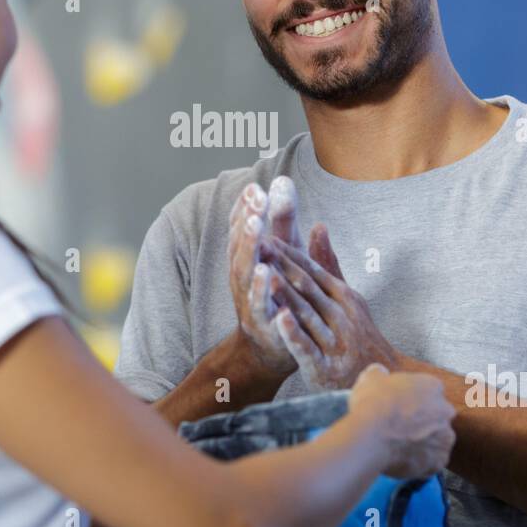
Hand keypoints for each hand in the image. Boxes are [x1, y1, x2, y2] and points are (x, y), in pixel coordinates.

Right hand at [226, 178, 300, 372]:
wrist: (275, 346)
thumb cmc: (281, 293)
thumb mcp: (285, 253)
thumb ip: (283, 219)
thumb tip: (283, 180)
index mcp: (247, 258)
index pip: (241, 229)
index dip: (245, 208)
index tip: (254, 187)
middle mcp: (242, 276)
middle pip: (241, 245)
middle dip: (247, 220)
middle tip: (255, 198)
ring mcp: (248, 299)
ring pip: (245, 271)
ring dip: (249, 247)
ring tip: (257, 225)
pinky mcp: (262, 322)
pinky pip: (259, 303)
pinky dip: (260, 287)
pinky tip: (266, 271)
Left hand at [259, 234, 401, 390]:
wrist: (384, 378)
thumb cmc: (358, 334)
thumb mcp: (347, 296)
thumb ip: (329, 264)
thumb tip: (319, 226)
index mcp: (342, 296)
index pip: (312, 270)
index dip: (288, 253)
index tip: (265, 235)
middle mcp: (340, 314)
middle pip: (307, 287)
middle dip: (282, 266)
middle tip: (260, 245)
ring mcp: (334, 341)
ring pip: (307, 314)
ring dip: (287, 294)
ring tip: (266, 275)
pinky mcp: (326, 367)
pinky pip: (309, 348)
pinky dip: (294, 333)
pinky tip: (280, 319)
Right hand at [349, 363, 455, 478]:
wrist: (371, 435)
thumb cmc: (373, 404)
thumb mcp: (371, 378)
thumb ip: (380, 374)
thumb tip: (379, 373)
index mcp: (433, 386)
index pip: (429, 391)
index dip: (413, 400)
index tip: (400, 407)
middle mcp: (445, 411)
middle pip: (437, 416)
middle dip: (423, 421)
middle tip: (401, 427)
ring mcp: (444, 438)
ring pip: (437, 440)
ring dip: (425, 442)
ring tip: (402, 446)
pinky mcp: (438, 461)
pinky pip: (432, 462)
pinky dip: (421, 462)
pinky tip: (405, 460)